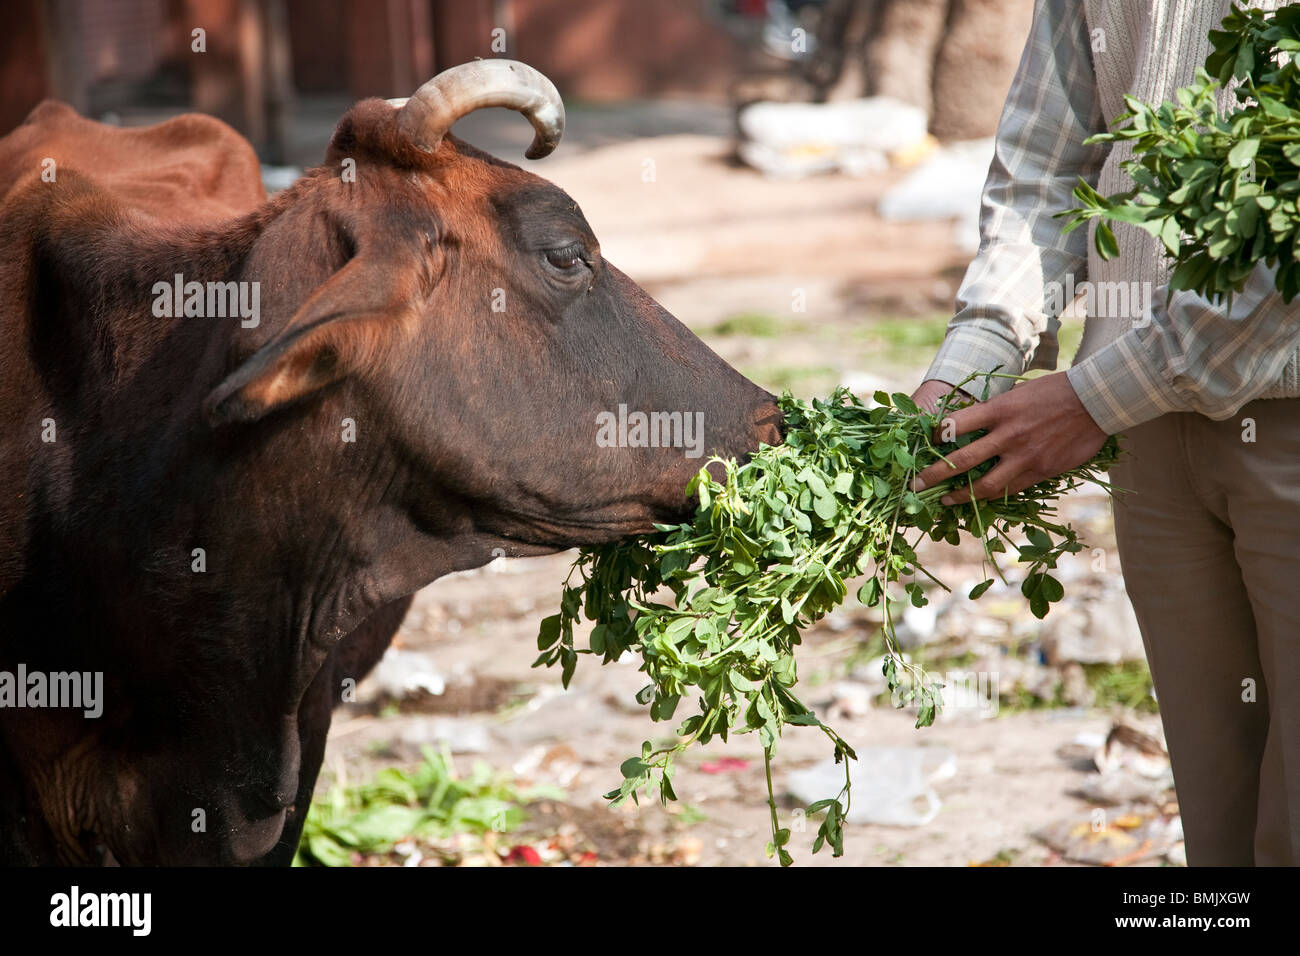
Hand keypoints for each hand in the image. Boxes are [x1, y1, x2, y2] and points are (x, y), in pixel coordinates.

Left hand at [910, 371, 1106, 504]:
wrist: (1096, 400)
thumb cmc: (1054, 391)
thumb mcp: (1017, 392)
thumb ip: (994, 411)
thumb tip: (967, 423)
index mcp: (999, 409)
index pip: (955, 425)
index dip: (935, 436)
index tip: (924, 442)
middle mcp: (1008, 434)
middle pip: (961, 460)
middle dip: (934, 475)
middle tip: (915, 486)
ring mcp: (1025, 456)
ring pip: (985, 484)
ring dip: (961, 495)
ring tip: (945, 501)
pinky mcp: (1041, 470)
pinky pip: (1011, 489)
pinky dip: (993, 496)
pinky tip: (980, 500)